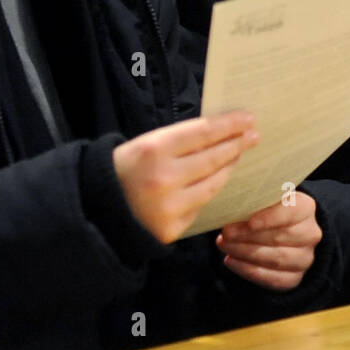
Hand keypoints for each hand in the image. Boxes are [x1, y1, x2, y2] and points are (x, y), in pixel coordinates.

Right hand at [112, 111, 257, 243]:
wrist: (96, 210)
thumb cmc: (125, 170)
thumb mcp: (145, 145)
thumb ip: (179, 140)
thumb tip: (220, 131)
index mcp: (153, 150)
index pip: (202, 133)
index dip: (229, 125)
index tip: (247, 119)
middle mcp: (164, 179)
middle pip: (213, 158)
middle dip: (236, 145)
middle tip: (253, 136)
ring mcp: (170, 207)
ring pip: (213, 184)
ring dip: (229, 168)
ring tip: (237, 155)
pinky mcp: (172, 229)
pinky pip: (200, 206)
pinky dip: (210, 191)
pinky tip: (218, 180)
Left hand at [216, 191, 320, 291]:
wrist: (278, 233)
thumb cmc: (266, 210)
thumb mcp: (263, 199)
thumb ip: (254, 200)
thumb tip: (231, 204)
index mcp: (305, 208)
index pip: (291, 212)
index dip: (270, 218)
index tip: (249, 222)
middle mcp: (310, 234)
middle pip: (280, 237)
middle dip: (249, 236)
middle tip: (226, 233)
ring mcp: (304, 258)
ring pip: (276, 259)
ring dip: (245, 253)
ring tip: (224, 245)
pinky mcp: (294, 278)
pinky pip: (273, 278)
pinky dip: (248, 270)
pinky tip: (230, 261)